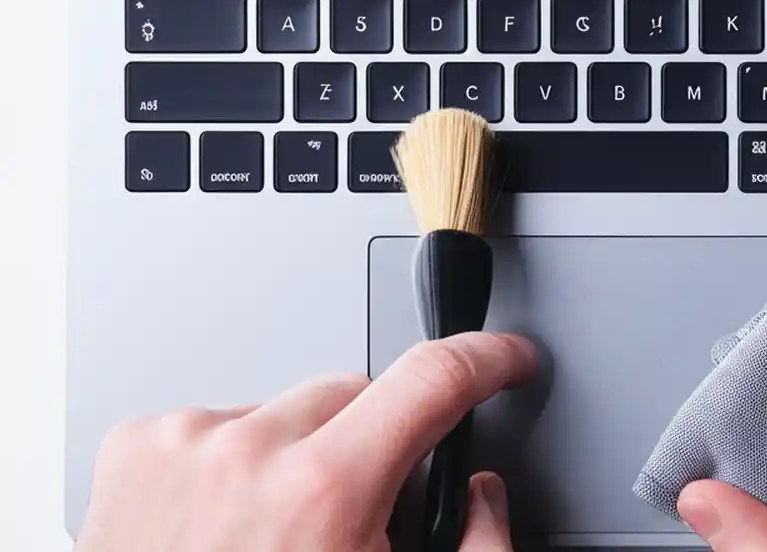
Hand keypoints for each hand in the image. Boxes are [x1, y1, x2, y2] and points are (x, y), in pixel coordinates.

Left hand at [76, 332, 536, 551]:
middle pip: (357, 393)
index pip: (434, 377)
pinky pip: (221, 423)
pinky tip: (226, 522)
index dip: (489, 360)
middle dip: (373, 439)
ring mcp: (184, 442)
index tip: (505, 358)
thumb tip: (481, 495)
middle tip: (351, 518)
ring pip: (286, 407)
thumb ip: (474, 550)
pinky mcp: (136, 445)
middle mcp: (248, 452)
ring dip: (298, 452)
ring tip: (274, 532)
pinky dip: (235, 462)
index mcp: (324, 491)